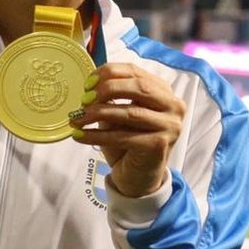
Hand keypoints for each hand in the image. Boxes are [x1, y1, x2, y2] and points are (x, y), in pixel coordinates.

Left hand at [69, 63, 184, 197]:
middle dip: (106, 90)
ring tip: (76, 119)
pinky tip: (79, 136)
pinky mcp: (159, 145)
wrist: (138, 176)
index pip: (135, 71)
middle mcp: (173, 106)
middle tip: (83, 100)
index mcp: (163, 91)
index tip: (87, 83)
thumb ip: (111, 97)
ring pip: (130, 113)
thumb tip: (87, 87)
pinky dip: (97, 135)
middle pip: (138, 88)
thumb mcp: (118, 113)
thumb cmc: (127, 140)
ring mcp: (170, 126)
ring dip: (97, 114)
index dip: (109, 73)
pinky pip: (122, 137)